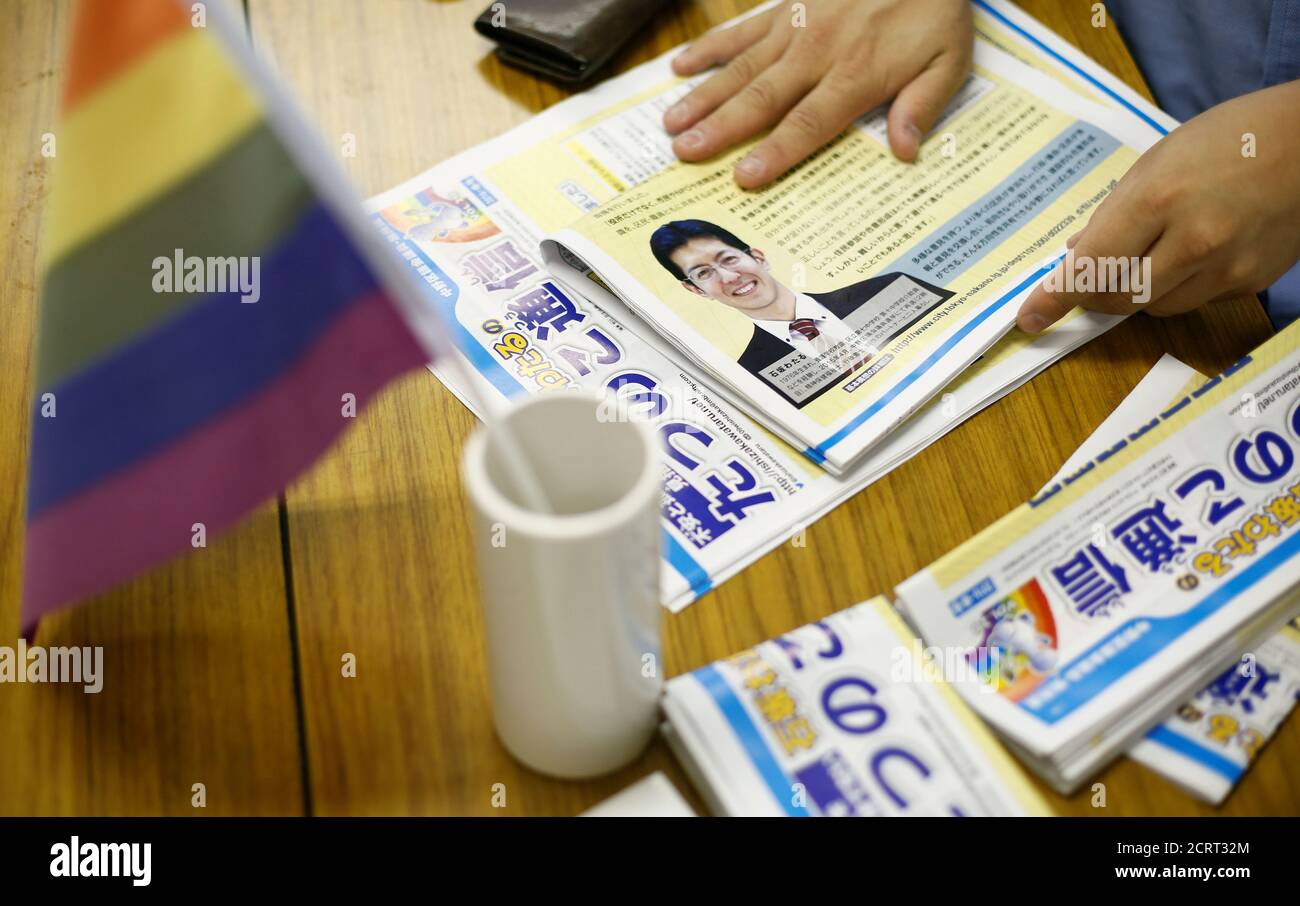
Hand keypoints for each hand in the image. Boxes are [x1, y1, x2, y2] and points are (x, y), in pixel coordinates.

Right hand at [663, 0, 972, 187]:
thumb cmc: (934, 8)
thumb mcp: (949, 59)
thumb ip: (923, 105)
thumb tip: (905, 152)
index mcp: (857, 73)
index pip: (810, 122)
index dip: (777, 151)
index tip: (745, 176)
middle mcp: (817, 52)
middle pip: (763, 97)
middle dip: (721, 128)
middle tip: (685, 153)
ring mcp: (795, 26)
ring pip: (742, 67)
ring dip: (705, 96)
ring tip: (672, 123)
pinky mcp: (785, 5)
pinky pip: (742, 30)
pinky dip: (710, 48)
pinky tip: (680, 66)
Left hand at [1017, 81, 1299, 332]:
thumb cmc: (1235, 137)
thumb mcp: (1160, 159)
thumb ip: (1115, 212)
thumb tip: (1078, 256)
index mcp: (1159, 199)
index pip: (1090, 267)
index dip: (1055, 297)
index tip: (1029, 317)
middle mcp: (1194, 241)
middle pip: (1118, 299)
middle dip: (1094, 293)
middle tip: (1086, 276)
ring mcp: (1227, 267)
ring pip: (1154, 308)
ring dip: (1135, 290)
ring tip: (1147, 251)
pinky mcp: (1250, 283)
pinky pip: (1194, 300)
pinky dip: (1177, 285)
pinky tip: (1191, 251)